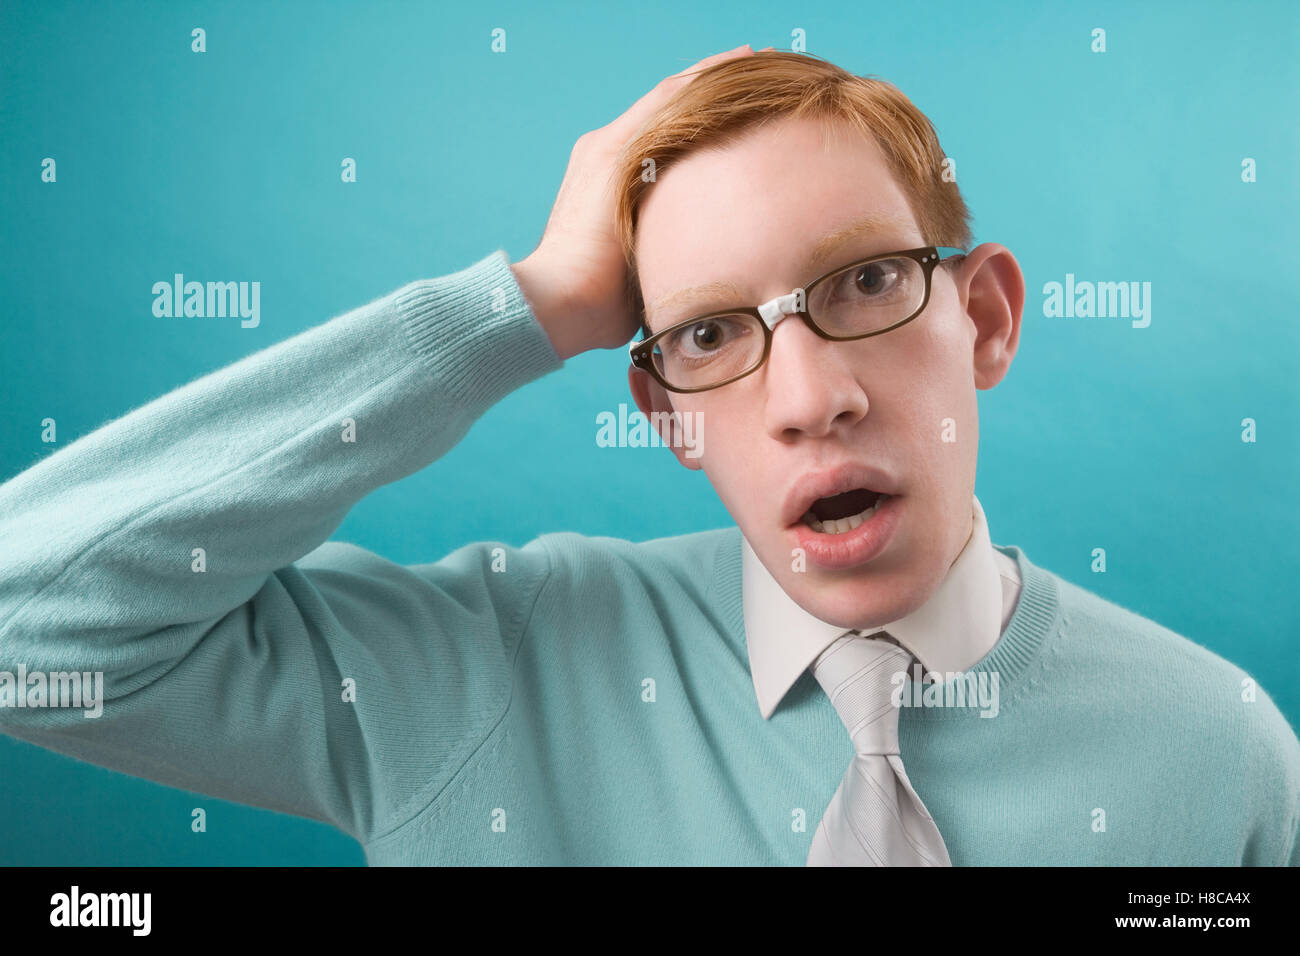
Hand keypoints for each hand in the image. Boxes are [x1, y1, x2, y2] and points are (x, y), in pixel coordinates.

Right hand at [513, 44, 763, 360]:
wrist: (558, 302)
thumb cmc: (596, 306)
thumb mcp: (642, 272)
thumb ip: (667, 260)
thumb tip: (704, 282)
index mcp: (610, 181)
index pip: (664, 141)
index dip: (702, 122)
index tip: (742, 114)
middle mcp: (606, 154)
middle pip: (670, 110)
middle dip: (712, 90)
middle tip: (758, 72)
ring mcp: (608, 148)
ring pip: (672, 96)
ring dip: (714, 75)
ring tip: (757, 58)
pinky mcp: (615, 149)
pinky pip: (669, 100)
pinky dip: (704, 79)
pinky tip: (739, 63)